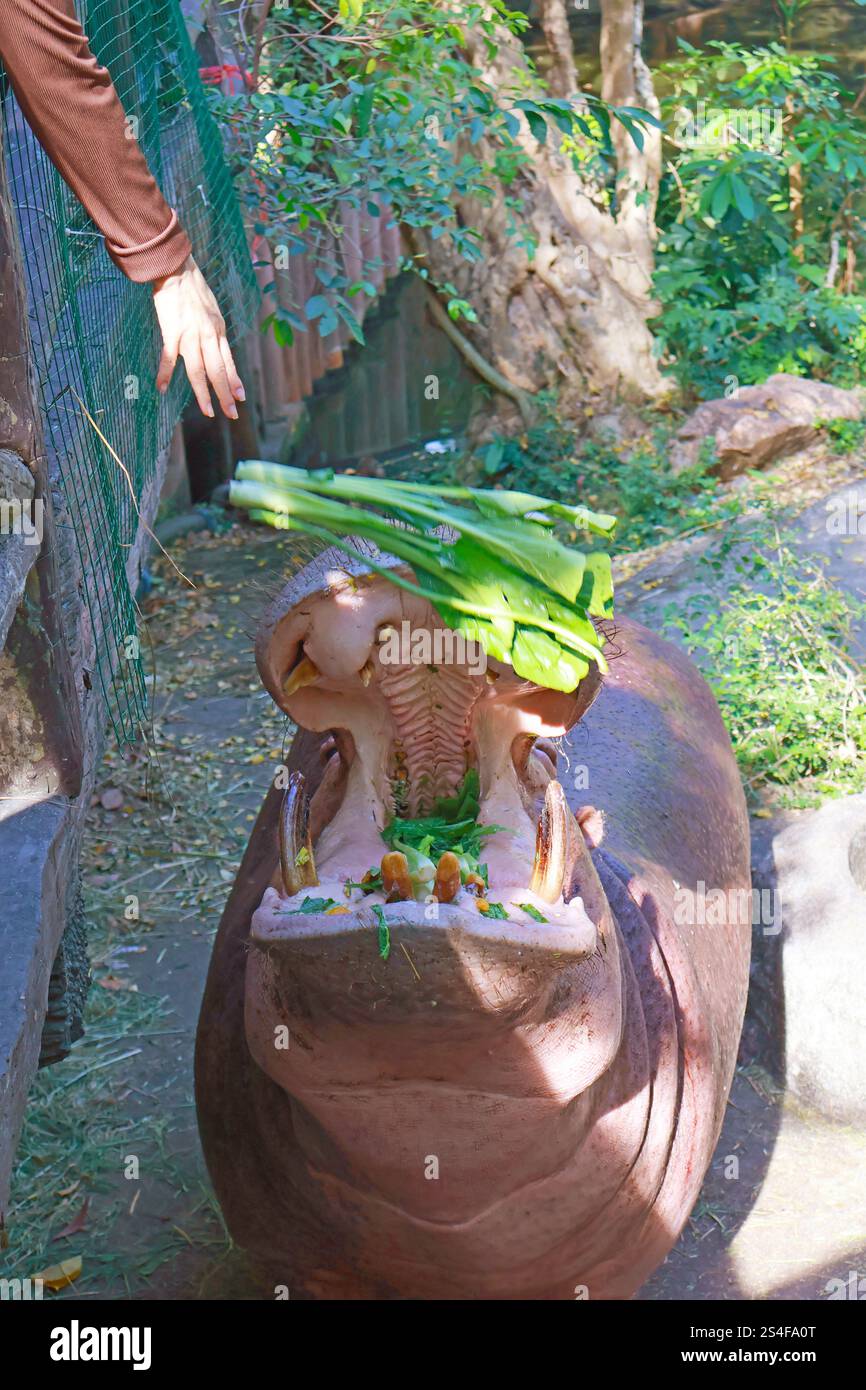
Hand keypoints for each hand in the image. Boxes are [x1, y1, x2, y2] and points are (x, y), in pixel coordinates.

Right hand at [153, 255, 244, 418]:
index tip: (240, 397)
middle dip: (225, 394)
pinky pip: (169, 358)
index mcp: (218, 329)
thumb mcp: (211, 310)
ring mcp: (190, 334)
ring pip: (198, 370)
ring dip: (203, 393)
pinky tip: (162, 389)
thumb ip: (213, 330)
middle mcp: (208, 335)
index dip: (234, 380)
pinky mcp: (172, 331)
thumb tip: (216, 346)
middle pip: (218, 371)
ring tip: (208, 411)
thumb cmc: (191, 287)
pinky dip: (165, 374)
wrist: (175, 268)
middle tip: (231, 414)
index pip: (228, 361)